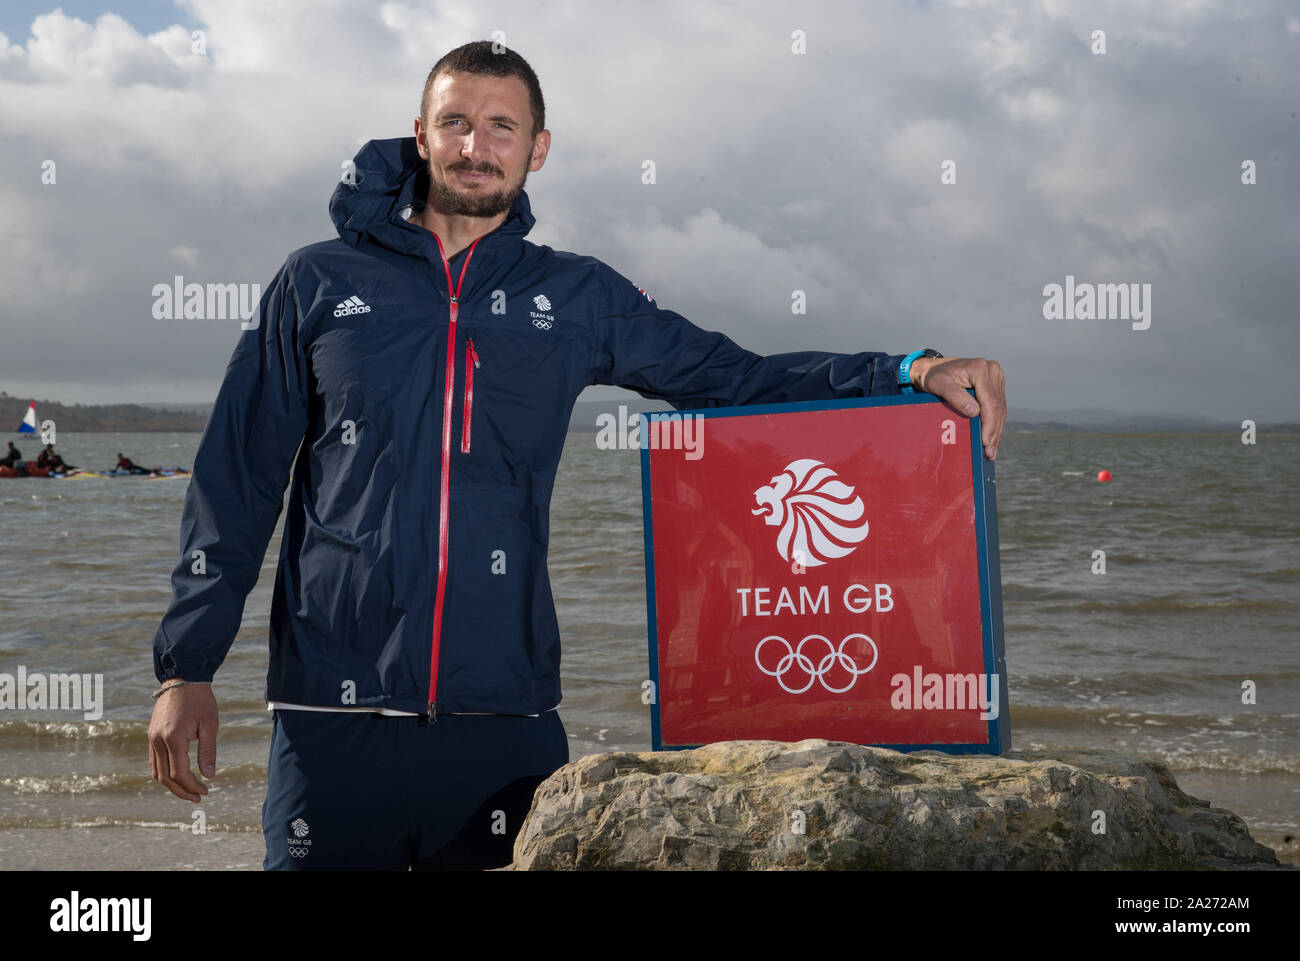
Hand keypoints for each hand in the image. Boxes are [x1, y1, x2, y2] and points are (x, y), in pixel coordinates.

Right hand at [148, 681, 218, 801]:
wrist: (183, 678)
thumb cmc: (200, 700)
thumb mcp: (210, 724)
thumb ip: (208, 752)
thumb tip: (209, 776)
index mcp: (173, 738)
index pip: (179, 773)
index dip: (192, 786)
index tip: (205, 791)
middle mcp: (158, 740)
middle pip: (165, 777)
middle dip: (181, 791)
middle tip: (198, 797)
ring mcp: (152, 738)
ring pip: (156, 771)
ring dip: (171, 784)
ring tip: (189, 790)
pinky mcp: (151, 735)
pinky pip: (155, 761)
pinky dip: (164, 772)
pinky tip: (178, 775)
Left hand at [908, 356, 1005, 460]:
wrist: (933, 369)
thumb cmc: (934, 377)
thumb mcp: (940, 385)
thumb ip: (956, 397)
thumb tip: (974, 412)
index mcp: (981, 369)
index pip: (990, 402)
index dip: (989, 425)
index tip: (985, 443)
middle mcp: (992, 371)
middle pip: (998, 407)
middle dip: (994, 432)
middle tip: (990, 454)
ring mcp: (995, 378)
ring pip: (1000, 409)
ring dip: (996, 432)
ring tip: (992, 452)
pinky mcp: (995, 385)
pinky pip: (997, 408)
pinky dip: (995, 424)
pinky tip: (992, 439)